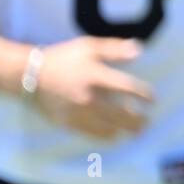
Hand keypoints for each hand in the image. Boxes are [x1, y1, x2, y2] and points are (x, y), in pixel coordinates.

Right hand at [31, 36, 154, 138]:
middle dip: (137, 120)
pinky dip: (105, 136)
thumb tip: (139, 51)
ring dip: (124, 131)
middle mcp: (88, 96)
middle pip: (120, 114)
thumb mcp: (88, 47)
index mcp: (94, 76)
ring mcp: (77, 112)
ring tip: (134, 131)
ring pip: (107, 128)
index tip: (152, 100)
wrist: (30, 75)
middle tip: (147, 122)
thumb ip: (115, 49)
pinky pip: (91, 134)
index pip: (126, 88)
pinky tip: (114, 134)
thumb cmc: (64, 58)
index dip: (143, 95)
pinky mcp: (68, 123)